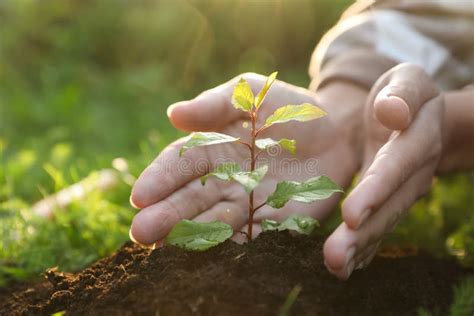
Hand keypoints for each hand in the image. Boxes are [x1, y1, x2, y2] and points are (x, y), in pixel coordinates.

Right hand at [129, 73, 365, 244]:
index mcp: (213, 147)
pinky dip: (230, 248)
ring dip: (190, 236)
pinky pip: (250, 236)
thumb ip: (215, 103)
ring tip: (163, 250)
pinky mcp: (274, 221)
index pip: (180, 163)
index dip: (159, 179)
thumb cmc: (287, 107)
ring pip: (213, 221)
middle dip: (165, 215)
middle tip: (140, 233)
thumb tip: (174, 113)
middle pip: (190, 198)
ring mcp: (247, 202)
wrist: (335, 130)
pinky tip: (211, 260)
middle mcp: (224, 179)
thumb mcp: (251, 93)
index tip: (139, 195)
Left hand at [323, 64, 444, 279]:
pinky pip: (379, 227)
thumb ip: (402, 94)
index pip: (394, 168)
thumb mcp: (407, 81)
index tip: (351, 215)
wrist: (414, 117)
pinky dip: (364, 249)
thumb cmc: (403, 95)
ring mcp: (403, 192)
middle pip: (388, 206)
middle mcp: (413, 174)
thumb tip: (392, 112)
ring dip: (359, 247)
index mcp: (416, 141)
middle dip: (362, 233)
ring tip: (335, 267)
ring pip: (382, 223)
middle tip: (334, 257)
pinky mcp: (389, 202)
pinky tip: (345, 267)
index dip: (374, 191)